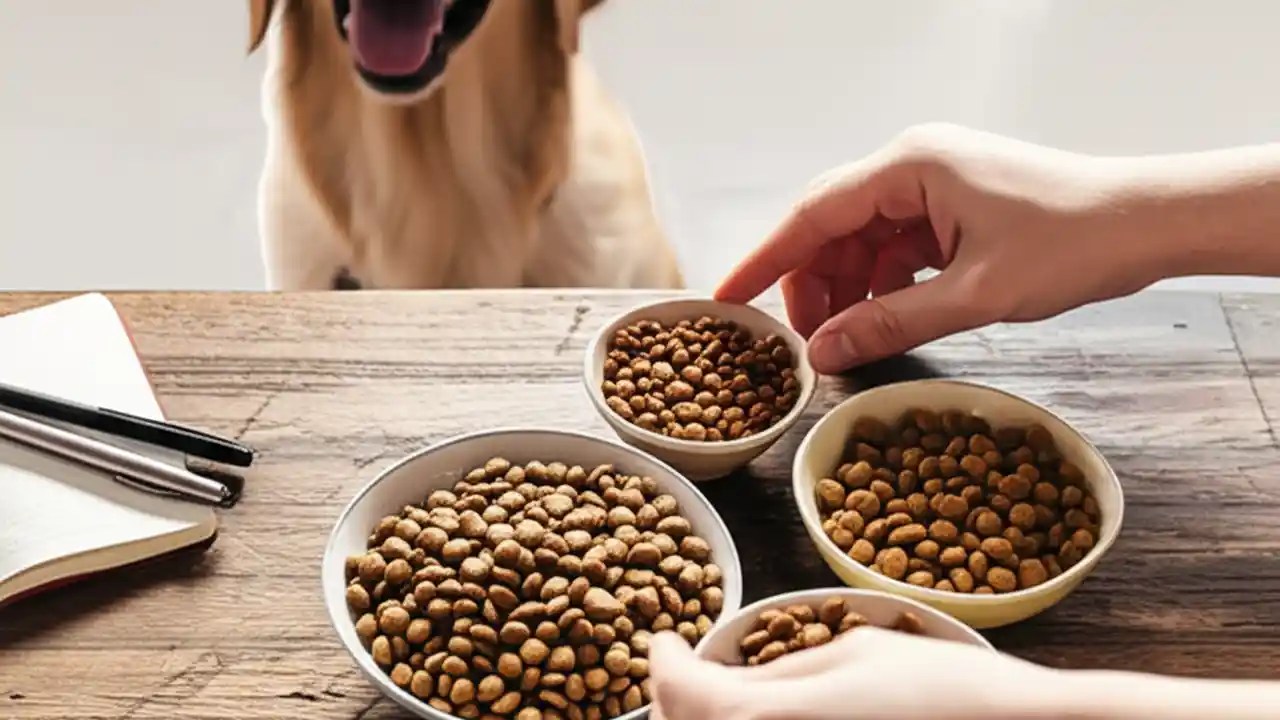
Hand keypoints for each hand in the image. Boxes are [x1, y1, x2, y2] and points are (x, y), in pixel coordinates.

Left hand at [648, 627, 1057, 719]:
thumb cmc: (934, 687)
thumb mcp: (843, 657)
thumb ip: (768, 674)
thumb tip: (712, 677)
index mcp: (765, 717)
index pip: (677, 693)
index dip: (662, 662)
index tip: (665, 638)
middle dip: (673, 698)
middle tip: (683, 667)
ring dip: (701, 719)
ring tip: (713, 692)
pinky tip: (758, 715)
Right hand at [715, 123, 1173, 372]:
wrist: (1148, 222)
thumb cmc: (1072, 244)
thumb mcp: (973, 294)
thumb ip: (889, 323)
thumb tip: (821, 355)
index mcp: (909, 166)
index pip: (812, 213)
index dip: (765, 260)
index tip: (725, 299)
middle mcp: (913, 164)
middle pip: (831, 225)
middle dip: (811, 284)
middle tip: (802, 343)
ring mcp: (934, 183)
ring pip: (862, 238)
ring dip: (848, 288)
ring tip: (845, 339)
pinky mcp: (953, 205)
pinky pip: (896, 245)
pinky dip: (883, 284)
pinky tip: (885, 319)